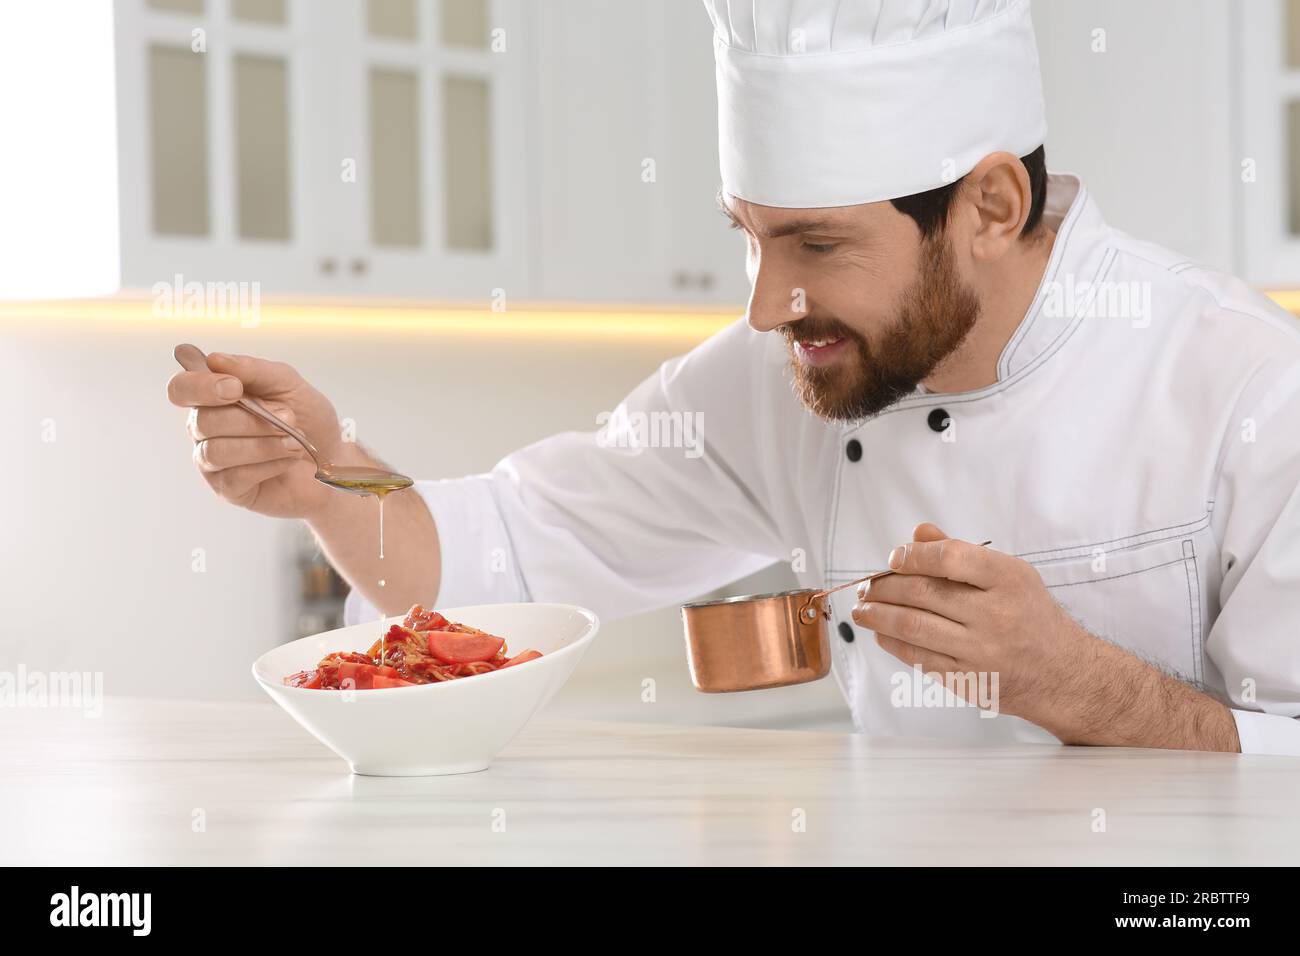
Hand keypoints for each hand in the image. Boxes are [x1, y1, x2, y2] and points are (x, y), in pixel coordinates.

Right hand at [167, 352, 347, 518]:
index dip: (201, 387)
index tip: (235, 388)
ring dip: (263, 444)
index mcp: (212, 397)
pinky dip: (269, 465)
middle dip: (252, 419)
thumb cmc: (307, 419)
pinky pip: (235, 476)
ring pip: (218, 450)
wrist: (333, 459)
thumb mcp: (288, 384)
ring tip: (294, 442)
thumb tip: (216, 359)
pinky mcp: (228, 489)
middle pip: (203, 421)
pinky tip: (288, 460)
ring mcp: (213, 461)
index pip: (181, 388)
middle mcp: (204, 429)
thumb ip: (254, 370)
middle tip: (289, 418)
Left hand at [851, 522, 1097, 728]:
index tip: (894, 557)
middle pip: (923, 594)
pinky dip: (893, 643)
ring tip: (862, 609)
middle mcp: (995, 615)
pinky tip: (881, 632)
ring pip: (913, 627)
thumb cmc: (1030, 616)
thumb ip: (960, 554)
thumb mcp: (1009, 575)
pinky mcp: (968, 679)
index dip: (914, 555)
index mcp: (1008, 580)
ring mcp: (981, 651)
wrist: (1063, 674)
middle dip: (884, 587)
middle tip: (866, 586)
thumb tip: (918, 534)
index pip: (950, 558)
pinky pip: (919, 658)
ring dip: (878, 616)